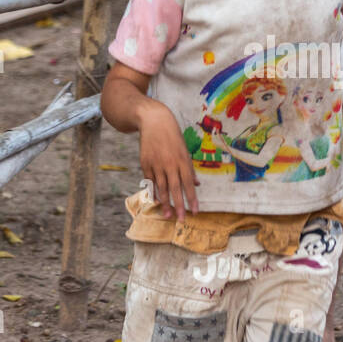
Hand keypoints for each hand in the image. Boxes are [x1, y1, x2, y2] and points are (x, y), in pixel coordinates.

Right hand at [137, 103, 198, 219]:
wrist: (154, 121)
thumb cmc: (172, 136)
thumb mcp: (185, 150)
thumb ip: (189, 169)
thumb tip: (196, 184)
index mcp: (182, 160)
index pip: (189, 184)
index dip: (192, 199)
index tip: (196, 211)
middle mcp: (170, 164)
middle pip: (175, 188)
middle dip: (179, 206)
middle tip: (181, 220)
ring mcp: (156, 164)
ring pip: (161, 187)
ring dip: (165, 202)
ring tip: (167, 215)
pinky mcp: (145, 163)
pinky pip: (150, 181)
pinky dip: (153, 191)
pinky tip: (156, 201)